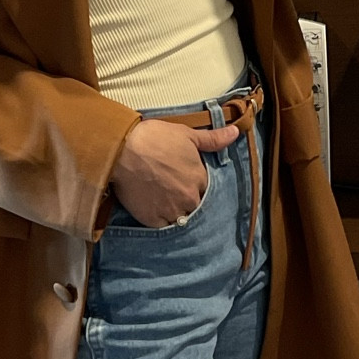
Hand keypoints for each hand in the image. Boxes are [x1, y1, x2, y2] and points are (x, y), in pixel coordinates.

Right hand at [109, 118, 237, 226]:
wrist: (122, 150)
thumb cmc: (153, 138)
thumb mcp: (186, 134)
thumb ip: (213, 139)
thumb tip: (236, 133)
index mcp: (199, 178)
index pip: (206, 188)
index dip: (196, 184)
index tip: (184, 178)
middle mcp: (189, 198)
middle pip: (195, 205)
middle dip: (187, 199)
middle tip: (171, 189)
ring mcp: (171, 210)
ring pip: (181, 218)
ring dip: (175, 211)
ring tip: (163, 200)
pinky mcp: (152, 219)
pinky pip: (163, 226)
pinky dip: (160, 220)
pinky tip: (154, 209)